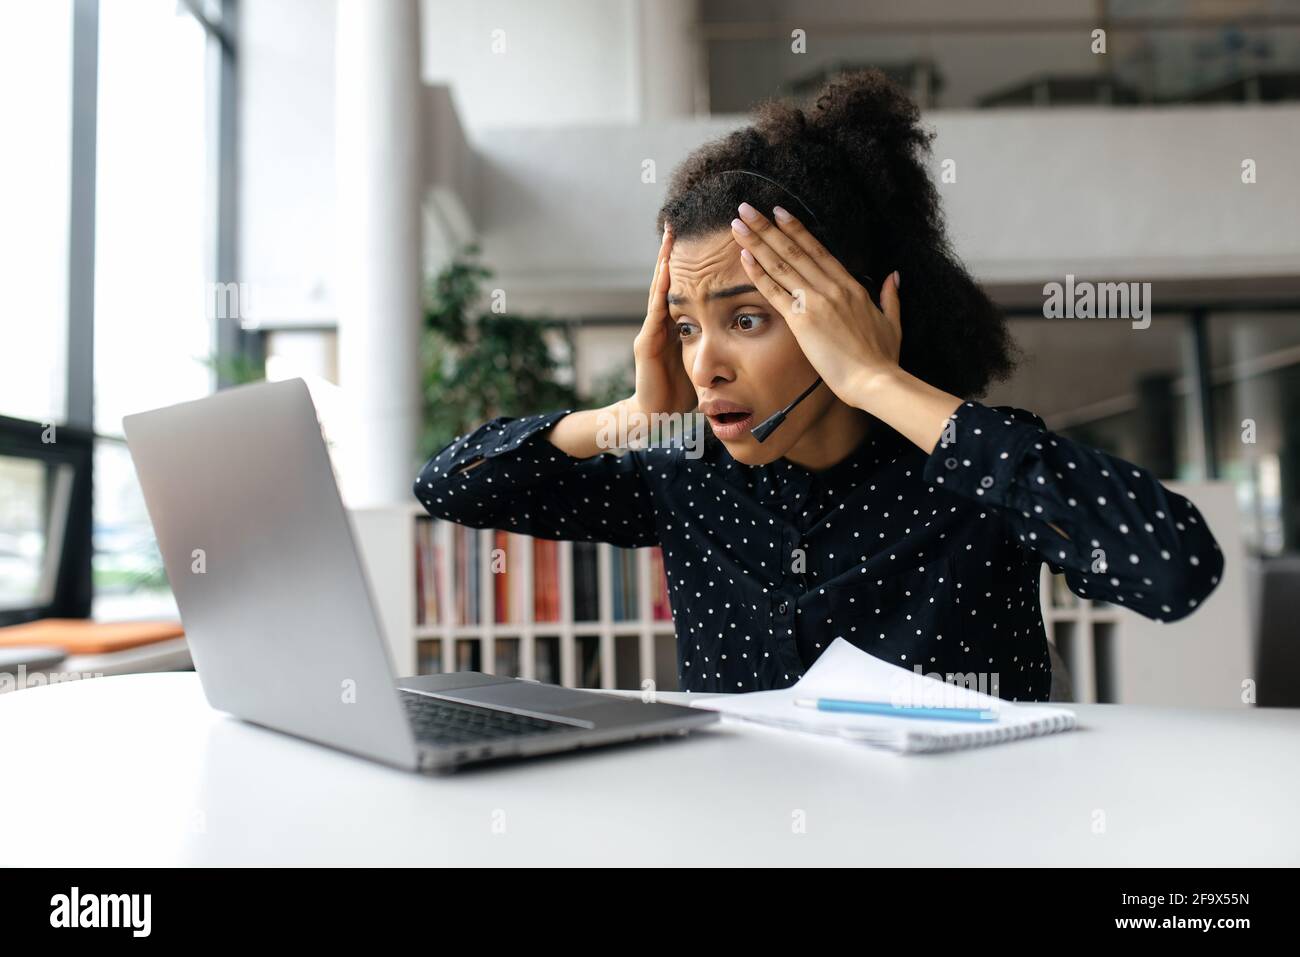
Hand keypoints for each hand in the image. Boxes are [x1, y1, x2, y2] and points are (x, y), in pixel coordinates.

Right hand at [628, 225, 697, 416]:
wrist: (657, 418)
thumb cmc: (681, 393)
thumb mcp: (703, 363)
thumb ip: (715, 345)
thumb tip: (743, 332)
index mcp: (676, 326)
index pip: (683, 287)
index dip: (689, 264)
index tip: (699, 236)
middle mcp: (661, 324)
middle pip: (667, 280)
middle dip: (671, 252)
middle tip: (677, 222)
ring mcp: (650, 332)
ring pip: (658, 290)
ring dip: (663, 263)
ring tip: (669, 238)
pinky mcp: (646, 344)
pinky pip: (655, 312)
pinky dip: (660, 290)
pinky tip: (666, 272)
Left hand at [730, 202, 901, 408]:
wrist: (875, 381)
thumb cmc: (883, 359)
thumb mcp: (893, 322)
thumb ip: (891, 296)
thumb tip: (894, 276)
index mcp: (852, 286)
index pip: (818, 250)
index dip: (796, 230)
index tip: (779, 212)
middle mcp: (831, 287)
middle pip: (794, 250)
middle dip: (767, 226)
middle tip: (746, 207)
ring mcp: (816, 301)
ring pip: (781, 264)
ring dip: (757, 241)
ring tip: (738, 223)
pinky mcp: (802, 320)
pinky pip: (775, 291)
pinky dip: (758, 273)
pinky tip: (744, 257)